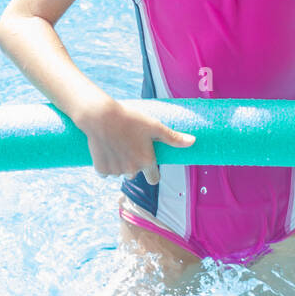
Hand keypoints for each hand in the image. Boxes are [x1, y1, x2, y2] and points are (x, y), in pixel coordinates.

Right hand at [75, 99, 195, 184]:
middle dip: (132, 164)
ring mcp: (115, 171)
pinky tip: (106, 149)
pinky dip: (105, 164)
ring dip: (119, 163)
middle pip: (135, 174)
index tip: (147, 162)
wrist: (101, 117)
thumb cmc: (130, 119)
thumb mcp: (154, 126)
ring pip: (119, 172)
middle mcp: (132, 170)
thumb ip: (173, 137)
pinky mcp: (101, 169)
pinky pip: (104, 172)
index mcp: (146, 162)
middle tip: (128, 145)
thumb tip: (193, 142)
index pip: (153, 179)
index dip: (152, 172)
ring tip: (116, 144)